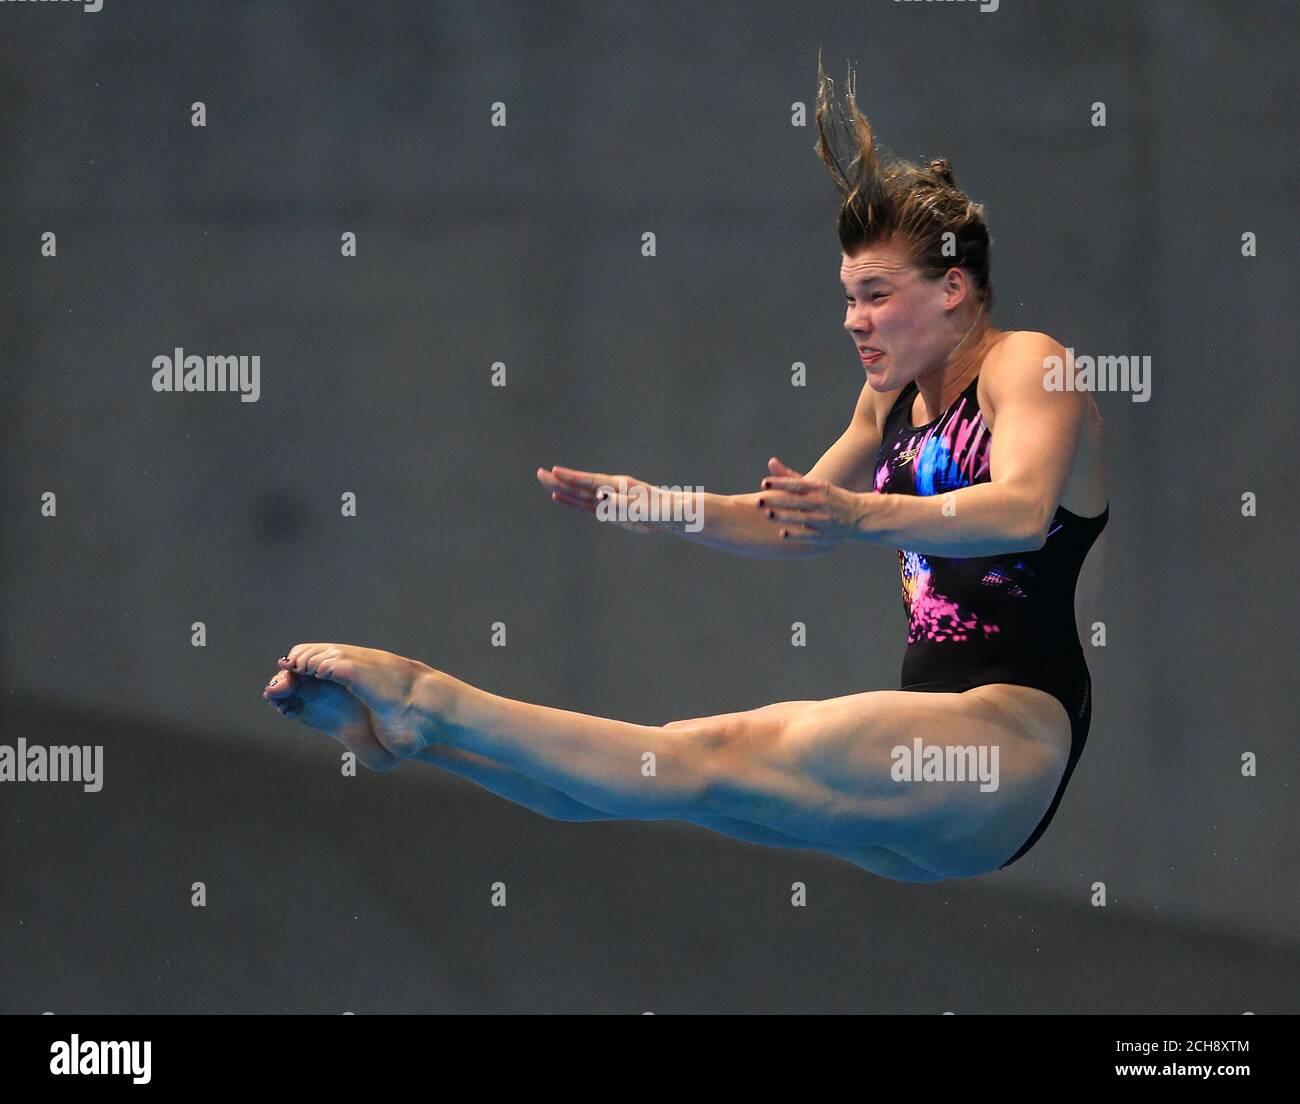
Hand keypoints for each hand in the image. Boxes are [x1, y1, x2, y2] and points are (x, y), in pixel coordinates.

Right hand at [535, 465, 674, 533]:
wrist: (675, 514)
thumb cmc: (664, 509)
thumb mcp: (646, 508)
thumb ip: (625, 505)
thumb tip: (602, 500)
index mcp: (620, 486)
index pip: (591, 481)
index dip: (573, 477)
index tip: (555, 471)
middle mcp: (611, 490)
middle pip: (581, 486)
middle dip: (560, 480)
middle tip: (539, 473)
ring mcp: (610, 500)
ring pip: (581, 495)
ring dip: (563, 489)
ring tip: (545, 482)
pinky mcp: (610, 510)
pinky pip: (587, 506)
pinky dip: (572, 502)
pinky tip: (560, 497)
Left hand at [754, 457, 870, 546]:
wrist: (857, 516)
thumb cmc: (828, 498)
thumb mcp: (813, 485)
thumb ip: (789, 477)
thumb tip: (770, 462)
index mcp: (817, 488)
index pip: (796, 485)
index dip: (780, 483)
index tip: (764, 483)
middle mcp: (820, 503)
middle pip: (796, 501)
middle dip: (777, 500)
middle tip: (758, 500)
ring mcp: (823, 519)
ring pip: (802, 518)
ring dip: (785, 517)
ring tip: (767, 514)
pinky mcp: (825, 535)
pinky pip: (809, 535)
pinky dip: (797, 535)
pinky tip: (783, 534)